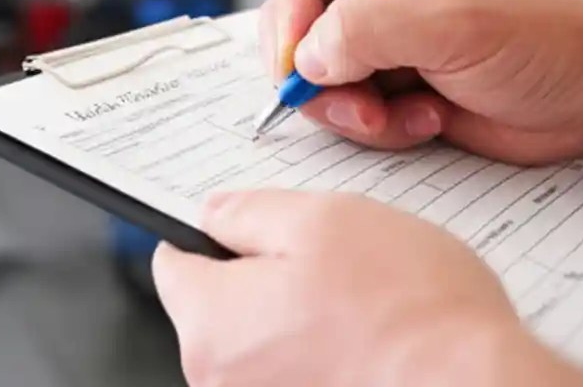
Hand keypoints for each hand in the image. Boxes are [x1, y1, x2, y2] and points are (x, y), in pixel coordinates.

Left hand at [152, 190, 582, 386]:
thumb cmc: (409, 313)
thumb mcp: (322, 220)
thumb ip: (249, 212)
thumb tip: (215, 213)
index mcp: (209, 321)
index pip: (172, 262)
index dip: (208, 234)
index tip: (240, 227)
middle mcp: (220, 378)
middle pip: (216, 307)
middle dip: (260, 277)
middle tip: (325, 261)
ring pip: (260, 343)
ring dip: (295, 319)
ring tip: (359, 304)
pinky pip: (293, 375)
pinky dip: (319, 358)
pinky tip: (366, 343)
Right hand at [259, 0, 582, 168]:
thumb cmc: (545, 38)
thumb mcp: (453, 20)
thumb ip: (368, 27)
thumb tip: (304, 58)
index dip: (287, 4)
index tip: (298, 56)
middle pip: (290, 21)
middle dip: (315, 71)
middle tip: (353, 102)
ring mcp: (374, 35)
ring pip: (310, 74)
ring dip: (349, 107)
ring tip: (399, 116)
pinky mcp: (382, 82)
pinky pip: (341, 109)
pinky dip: (375, 126)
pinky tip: (426, 120)